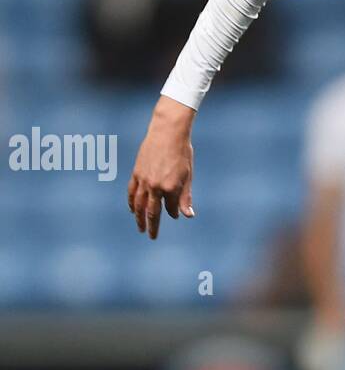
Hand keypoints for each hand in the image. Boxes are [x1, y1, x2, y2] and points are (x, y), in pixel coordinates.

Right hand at [127, 96, 195, 239]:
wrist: (167, 132)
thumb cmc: (182, 153)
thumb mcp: (188, 176)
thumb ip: (185, 197)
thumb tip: (187, 216)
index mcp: (170, 188)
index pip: (171, 208)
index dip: (173, 213)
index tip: (175, 215)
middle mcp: (155, 187)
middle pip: (152, 212)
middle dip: (152, 226)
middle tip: (151, 236)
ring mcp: (144, 180)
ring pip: (139, 205)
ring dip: (139, 218)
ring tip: (140, 227)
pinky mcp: (136, 173)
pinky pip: (132, 192)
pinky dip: (132, 203)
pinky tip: (133, 210)